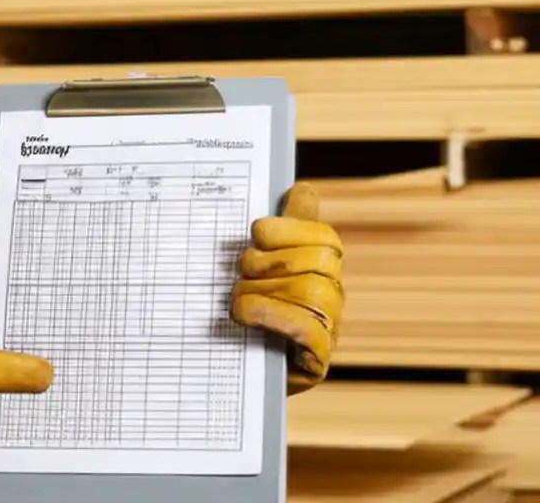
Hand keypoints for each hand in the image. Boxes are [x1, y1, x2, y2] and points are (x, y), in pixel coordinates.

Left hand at [230, 181, 343, 394]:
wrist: (230, 371)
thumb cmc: (244, 310)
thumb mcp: (256, 266)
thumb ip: (281, 231)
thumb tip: (303, 189)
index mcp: (321, 269)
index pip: (325, 239)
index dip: (292, 229)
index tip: (256, 232)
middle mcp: (332, 298)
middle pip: (321, 263)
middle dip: (274, 261)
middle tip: (240, 270)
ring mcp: (330, 331)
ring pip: (314, 294)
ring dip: (265, 290)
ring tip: (236, 298)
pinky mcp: (318, 363)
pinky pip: (310, 331)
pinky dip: (273, 316)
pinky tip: (244, 314)